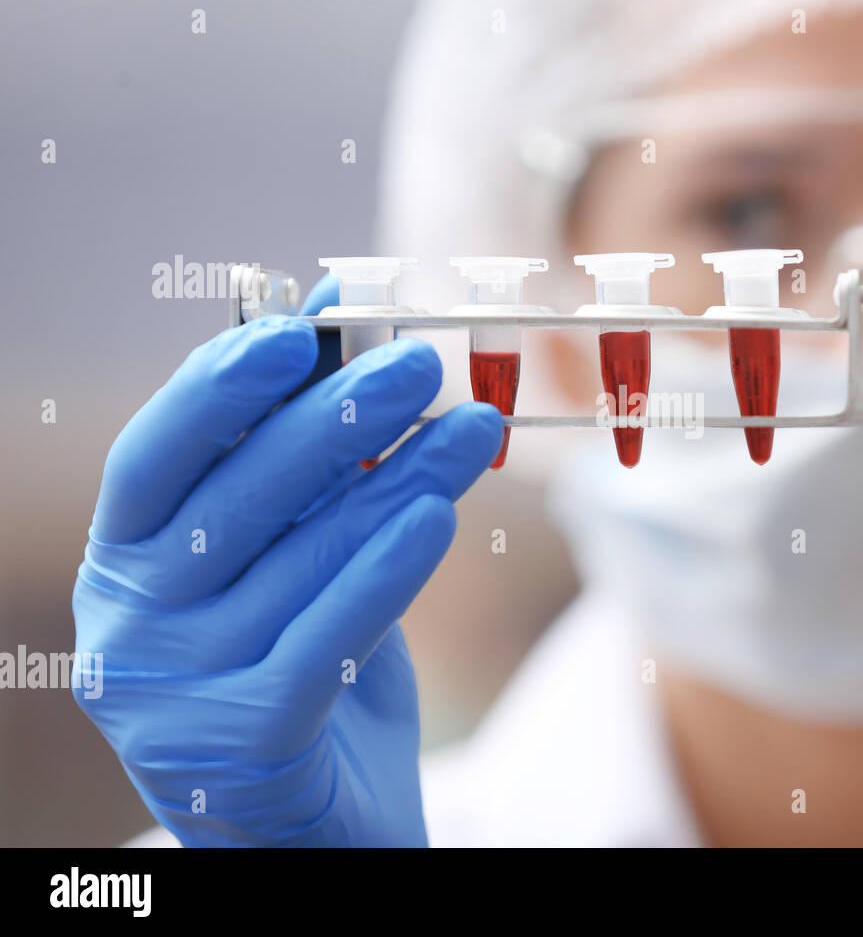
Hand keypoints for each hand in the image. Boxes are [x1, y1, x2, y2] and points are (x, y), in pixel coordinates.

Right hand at [72, 291, 502, 845]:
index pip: (155, 456)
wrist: (319, 822)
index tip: (296, 331)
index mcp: (125, 564)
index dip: (219, 387)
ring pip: (301, 563)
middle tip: (424, 362)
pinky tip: (439, 515)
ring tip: (473, 428)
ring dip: (398, 483)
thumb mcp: (293, 550)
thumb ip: (297, 442)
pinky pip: (325, 642)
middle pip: (237, 500)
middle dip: (338, 420)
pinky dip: (384, 573)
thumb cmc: (300, 661)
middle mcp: (127, 628)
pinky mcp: (241, 750)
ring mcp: (174, 696)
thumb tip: (328, 305)